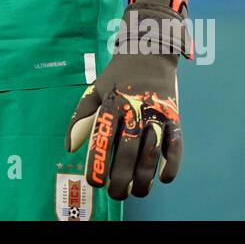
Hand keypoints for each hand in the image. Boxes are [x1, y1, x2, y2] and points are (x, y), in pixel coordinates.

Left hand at [65, 0, 190, 199]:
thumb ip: (82, 117)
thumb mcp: (96, 89)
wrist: (150, 49)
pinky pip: (175, 143)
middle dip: (121, 178)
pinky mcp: (174, 115)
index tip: (93, 183)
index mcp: (112, 103)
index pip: (103, 138)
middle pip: (128, 151)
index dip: (98, 163)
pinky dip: (172, 164)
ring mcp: (156, 112)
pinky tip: (163, 179)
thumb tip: (69, 148)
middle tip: (115, 194)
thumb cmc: (118, 75)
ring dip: (145, 177)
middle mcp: (134, 109)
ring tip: (137, 193)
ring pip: (152, 152)